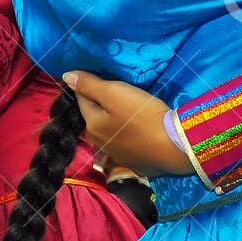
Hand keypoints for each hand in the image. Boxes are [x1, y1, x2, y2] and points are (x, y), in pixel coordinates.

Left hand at [63, 70, 191, 178]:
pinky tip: (139, 132)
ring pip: (110, 132)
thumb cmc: (143, 116)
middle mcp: (99, 143)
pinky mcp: (134, 164)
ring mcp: (116, 157)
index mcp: (91, 125)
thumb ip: (89, 85)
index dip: (91, 86)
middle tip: (120, 94)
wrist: (174, 147)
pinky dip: (128, 137)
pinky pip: (126, 145)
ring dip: (115, 122)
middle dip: (102, 105)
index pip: (82, 99)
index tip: (105, 78)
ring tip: (130, 112)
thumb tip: (66, 76)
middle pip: (95, 117)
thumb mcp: (115, 93)